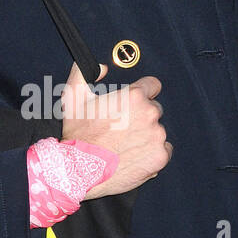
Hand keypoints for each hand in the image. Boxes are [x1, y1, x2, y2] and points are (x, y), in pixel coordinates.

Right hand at [60, 61, 171, 197]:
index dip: (142, 92)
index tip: (135, 101)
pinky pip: (164, 150)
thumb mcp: (73, 97)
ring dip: (146, 135)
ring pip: (158, 131)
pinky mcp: (160, 156)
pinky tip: (134, 156)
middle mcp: (150, 114)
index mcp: (134, 96)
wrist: (80, 170)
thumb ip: (84, 73)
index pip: (153, 85)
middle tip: (123, 128)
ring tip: (125, 145)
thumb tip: (102, 68)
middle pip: (154, 109)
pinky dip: (153, 153)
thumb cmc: (78, 135)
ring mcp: (157, 136)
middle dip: (142, 116)